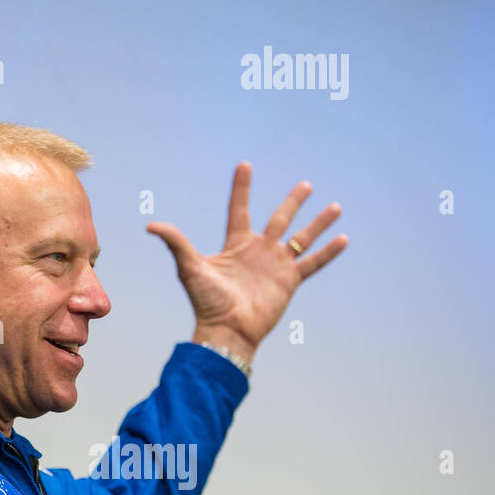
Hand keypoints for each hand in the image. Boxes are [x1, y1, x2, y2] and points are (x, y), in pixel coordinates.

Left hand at [146, 162, 348, 363]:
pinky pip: (313, 263)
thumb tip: (151, 226)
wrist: (227, 329)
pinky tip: (343, 238)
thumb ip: (176, 242)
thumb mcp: (190, 267)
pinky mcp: (290, 281)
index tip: (244, 165)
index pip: (239, 209)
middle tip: (306, 184)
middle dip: (293, 202)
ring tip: (335, 206)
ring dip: (318, 223)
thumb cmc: (207, 300)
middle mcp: (258, 251)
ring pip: (302, 237)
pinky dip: (329, 252)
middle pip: (279, 219)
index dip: (241, 188)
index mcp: (236, 244)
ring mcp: (276, 265)